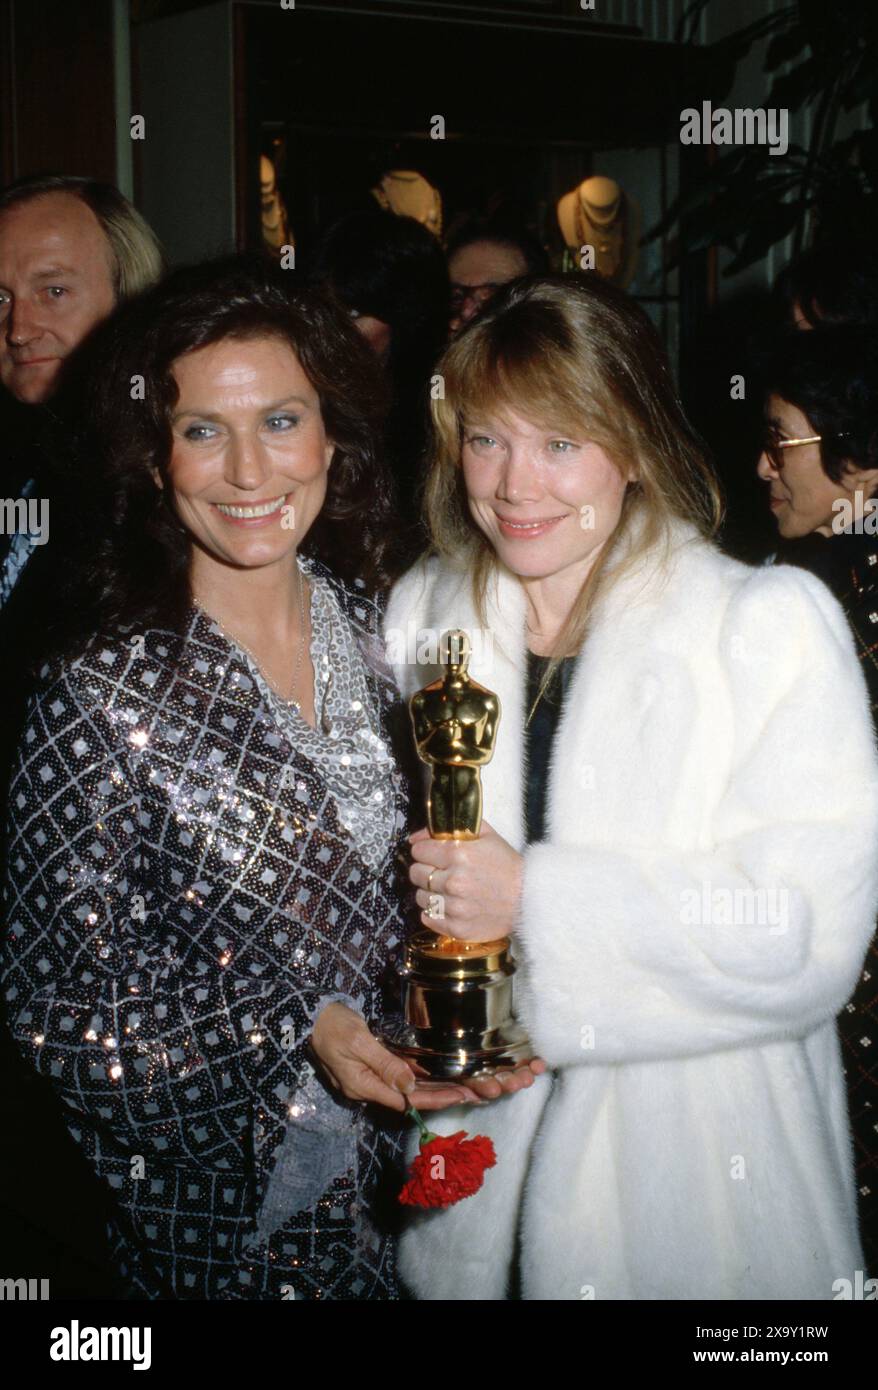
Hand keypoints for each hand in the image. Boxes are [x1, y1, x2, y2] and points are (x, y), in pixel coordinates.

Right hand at [310, 1004, 546, 1110]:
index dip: (440, 1098)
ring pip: (417, 1086)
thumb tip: (409, 1085)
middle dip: (452, 1094)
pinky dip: (430, 1076)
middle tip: (486, 1091)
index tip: (468, 1095)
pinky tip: (451, 1073)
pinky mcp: (377, 1064)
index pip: (410, 1099)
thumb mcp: (355, 1041)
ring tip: (478, 1085)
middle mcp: (374, 1087)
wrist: (306, 1015)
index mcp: (366, 1087)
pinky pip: (408, 1074)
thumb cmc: (328, 1025)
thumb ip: (383, 1063)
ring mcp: (376, 1077)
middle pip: (419, 1096)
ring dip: (446, 1086)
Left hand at [409, 820, 523, 942]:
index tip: (433, 855)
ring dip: (430, 892)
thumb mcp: (486, 835)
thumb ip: (452, 827)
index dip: (425, 851)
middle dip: (425, 870)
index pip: (418, 851)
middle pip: (415, 873)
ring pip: (420, 897)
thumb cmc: (507, 866)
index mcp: (459, 854)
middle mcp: (454, 881)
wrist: (529, 899)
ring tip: (450, 890)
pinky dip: (435, 913)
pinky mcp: (457, 927)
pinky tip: (451, 906)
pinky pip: (428, 918)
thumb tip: (417, 837)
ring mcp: (455, 906)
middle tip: (442, 872)